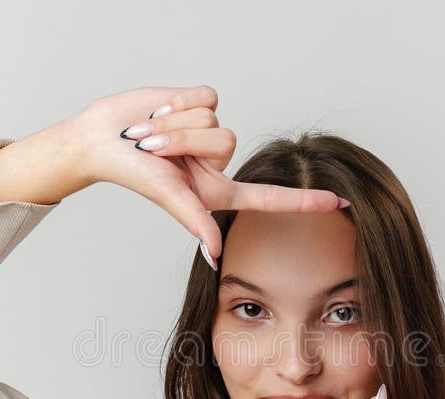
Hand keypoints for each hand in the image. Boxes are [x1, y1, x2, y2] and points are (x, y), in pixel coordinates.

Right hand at [80, 85, 347, 264]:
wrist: (105, 138)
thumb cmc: (134, 174)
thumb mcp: (169, 198)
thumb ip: (196, 221)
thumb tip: (215, 255)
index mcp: (218, 190)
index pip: (271, 196)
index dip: (305, 200)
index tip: (339, 202)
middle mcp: (218, 162)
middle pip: (227, 141)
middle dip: (185, 141)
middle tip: (157, 150)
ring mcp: (210, 131)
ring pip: (214, 118)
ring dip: (177, 123)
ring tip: (153, 134)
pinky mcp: (200, 104)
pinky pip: (206, 97)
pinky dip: (178, 103)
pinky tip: (161, 113)